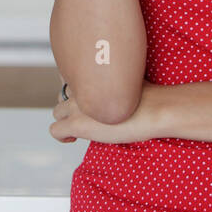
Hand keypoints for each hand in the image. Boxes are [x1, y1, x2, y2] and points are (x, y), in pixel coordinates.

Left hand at [49, 81, 167, 143]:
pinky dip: (62, 136)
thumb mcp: (127, 80)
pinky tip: (74, 139)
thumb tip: (113, 85)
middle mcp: (81, 86)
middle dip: (71, 106)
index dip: (80, 91)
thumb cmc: (149, 96)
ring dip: (67, 120)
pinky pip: (55, 131)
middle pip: (62, 94)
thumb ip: (113, 80)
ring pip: (57, 112)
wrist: (155, 109)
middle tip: (89, 116)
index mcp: (91, 72)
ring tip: (83, 127)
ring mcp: (77, 105)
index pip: (71, 77)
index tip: (90, 99)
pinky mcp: (77, 124)